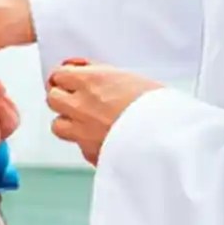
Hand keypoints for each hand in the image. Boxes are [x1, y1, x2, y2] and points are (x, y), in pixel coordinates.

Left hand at [46, 62, 162, 165]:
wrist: (171, 140)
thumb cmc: (160, 107)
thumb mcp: (132, 78)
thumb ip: (103, 74)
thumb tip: (86, 70)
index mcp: (91, 81)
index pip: (58, 75)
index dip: (63, 78)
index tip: (69, 79)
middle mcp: (81, 105)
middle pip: (52, 98)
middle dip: (61, 97)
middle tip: (74, 99)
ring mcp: (82, 131)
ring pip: (58, 125)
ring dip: (68, 122)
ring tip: (85, 121)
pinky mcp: (91, 154)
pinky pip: (78, 147)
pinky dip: (86, 143)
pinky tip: (102, 139)